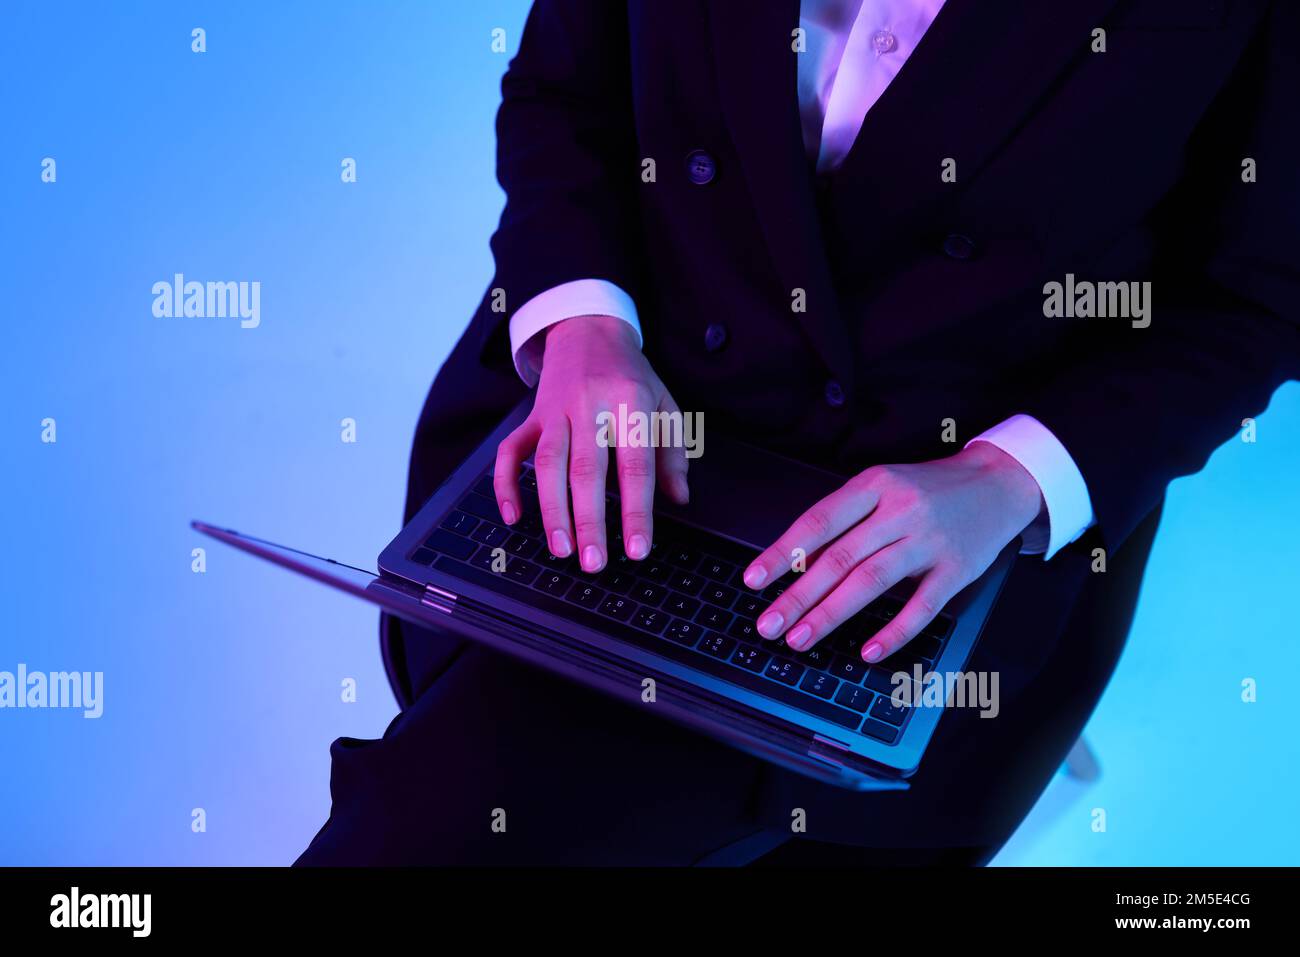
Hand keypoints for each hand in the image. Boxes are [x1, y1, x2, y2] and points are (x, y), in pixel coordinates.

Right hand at [494, 315, 689, 571]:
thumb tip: (679, 499)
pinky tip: (513, 515)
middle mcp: (589, 405)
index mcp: (630, 403)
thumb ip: (672, 453)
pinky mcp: (530, 416)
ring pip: (546, 464)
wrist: (588, 330)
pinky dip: (505, 485)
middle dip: (588, 521)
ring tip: (560, 549)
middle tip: (593, 562)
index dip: (635, 510)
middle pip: (586, 470)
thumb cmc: (631, 376)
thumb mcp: (664, 404)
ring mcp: (554, 410)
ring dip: (551, 510)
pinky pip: (509, 451)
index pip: (635, 465)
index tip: (637, 549)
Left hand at [742, 443, 1042, 662]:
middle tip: (769, 625)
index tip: (754, 580)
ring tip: (800, 638)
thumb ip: (844, 520)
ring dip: (830, 614)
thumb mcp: (882, 489)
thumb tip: (795, 562)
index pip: (818, 521)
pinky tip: (868, 650)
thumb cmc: (928, 490)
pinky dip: (894, 631)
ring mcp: (929, 540)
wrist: (999, 484)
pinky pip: (921, 606)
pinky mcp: (957, 568)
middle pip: (839, 557)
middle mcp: (899, 510)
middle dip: (798, 596)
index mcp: (874, 485)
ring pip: (871, 580)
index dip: (782, 552)